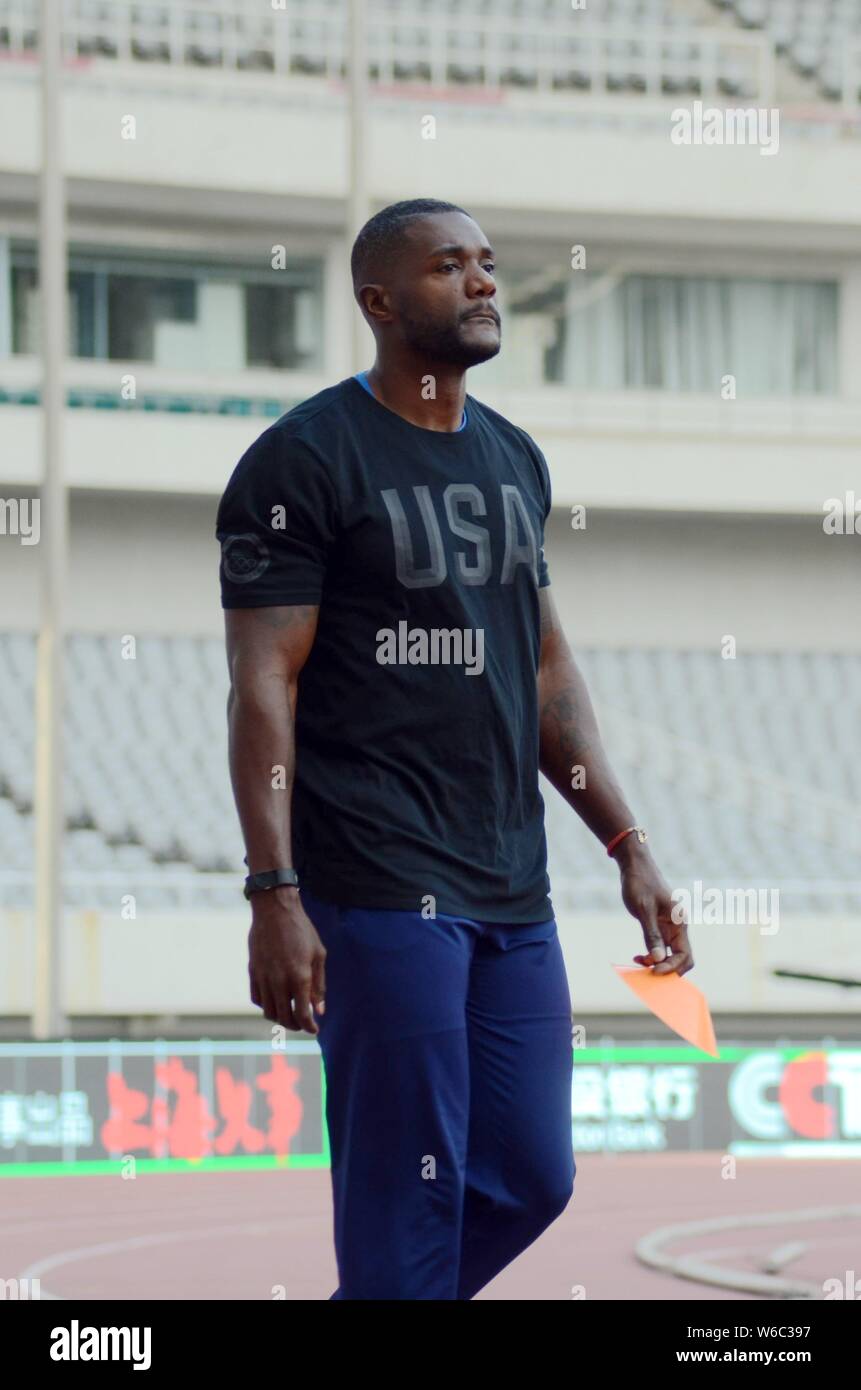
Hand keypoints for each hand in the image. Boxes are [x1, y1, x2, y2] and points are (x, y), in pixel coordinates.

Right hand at [248, 886, 326, 1033]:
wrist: (274, 911)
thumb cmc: (301, 930)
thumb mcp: (318, 955)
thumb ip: (319, 985)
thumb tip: (319, 1010)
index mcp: (299, 977)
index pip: (302, 1015)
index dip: (309, 1027)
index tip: (315, 1029)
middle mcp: (279, 981)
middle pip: (285, 1017)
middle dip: (296, 1025)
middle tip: (303, 1023)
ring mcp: (263, 977)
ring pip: (269, 1012)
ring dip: (280, 1018)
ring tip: (290, 1014)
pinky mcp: (253, 972)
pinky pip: (257, 999)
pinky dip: (266, 1006)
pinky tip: (276, 1000)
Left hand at [614, 839, 693, 975]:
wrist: (636, 866)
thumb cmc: (640, 884)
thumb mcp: (644, 910)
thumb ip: (652, 935)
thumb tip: (658, 959)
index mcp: (679, 923)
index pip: (684, 955)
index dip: (671, 967)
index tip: (653, 971)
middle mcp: (677, 927)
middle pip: (681, 958)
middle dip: (666, 968)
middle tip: (646, 971)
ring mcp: (669, 928)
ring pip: (669, 955)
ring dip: (656, 963)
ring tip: (637, 961)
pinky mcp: (658, 926)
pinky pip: (660, 948)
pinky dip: (651, 955)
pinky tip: (637, 956)